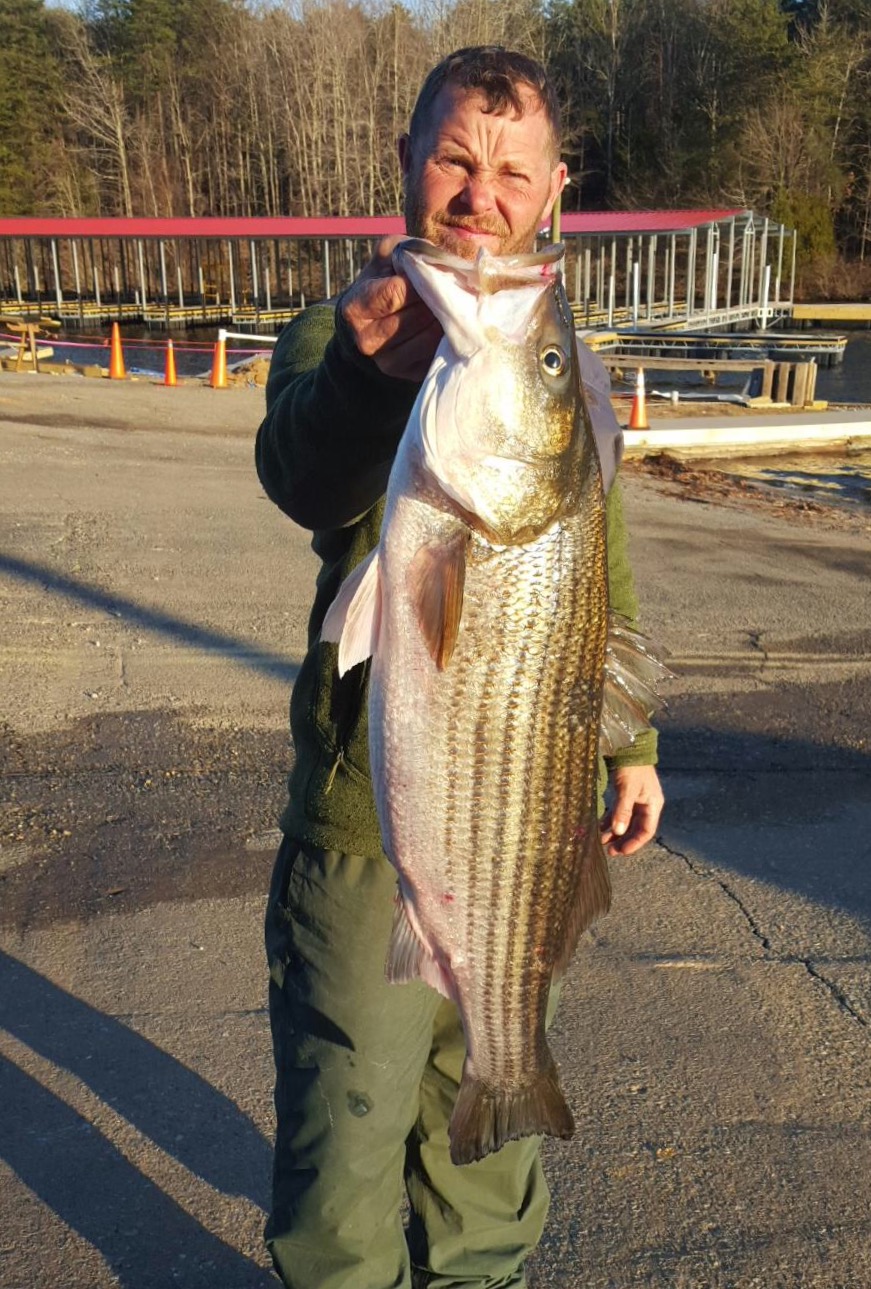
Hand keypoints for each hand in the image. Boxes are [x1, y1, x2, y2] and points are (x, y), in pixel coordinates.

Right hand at [339, 236, 442, 381]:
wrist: (367, 328)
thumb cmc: (380, 285)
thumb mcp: (383, 260)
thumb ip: (406, 249)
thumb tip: (439, 258)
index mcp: (356, 308)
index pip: (397, 292)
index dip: (420, 280)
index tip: (430, 274)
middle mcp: (368, 339)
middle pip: (418, 315)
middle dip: (437, 298)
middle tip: (449, 287)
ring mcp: (388, 362)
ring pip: (431, 336)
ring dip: (447, 318)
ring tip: (450, 304)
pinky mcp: (408, 374)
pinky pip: (437, 352)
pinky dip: (447, 336)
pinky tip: (447, 324)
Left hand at [601, 765, 664, 856]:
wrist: (629, 746)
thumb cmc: (631, 768)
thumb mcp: (627, 790)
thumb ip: (623, 811)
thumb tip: (618, 832)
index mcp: (653, 805)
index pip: (646, 831)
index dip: (634, 843)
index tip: (621, 851)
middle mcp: (647, 805)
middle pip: (636, 829)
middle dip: (623, 841)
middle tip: (610, 852)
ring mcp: (637, 800)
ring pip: (626, 822)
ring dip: (615, 833)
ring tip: (602, 842)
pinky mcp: (627, 796)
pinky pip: (620, 813)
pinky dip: (611, 821)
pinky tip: (600, 828)